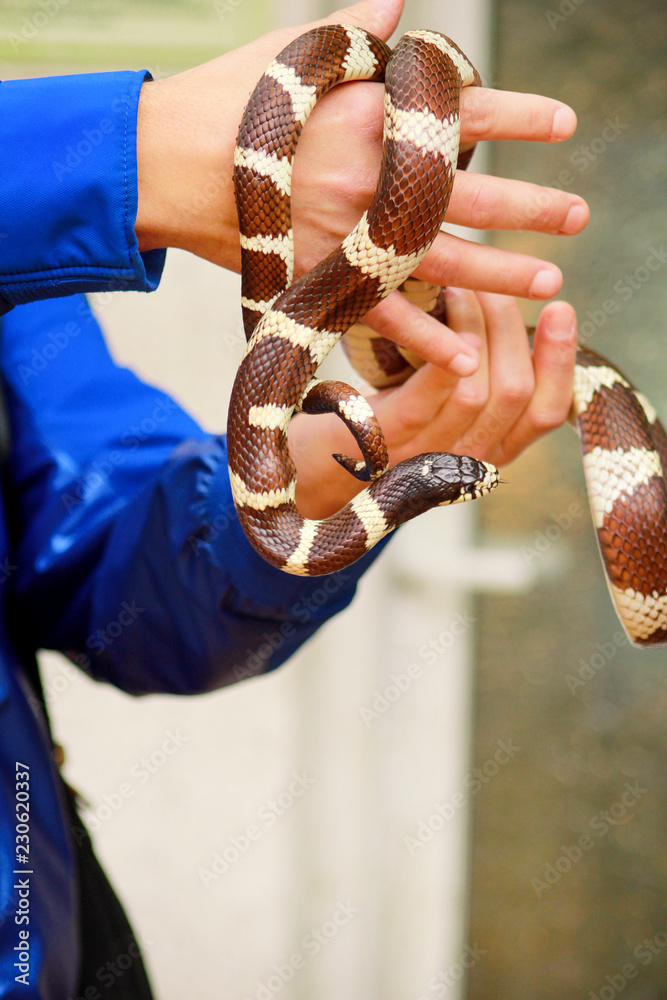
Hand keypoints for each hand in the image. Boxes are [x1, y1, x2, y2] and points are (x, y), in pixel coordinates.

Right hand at [135, 0, 587, 373]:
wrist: (160, 165)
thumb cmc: (224, 102)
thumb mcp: (291, 54)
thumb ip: (354, 30)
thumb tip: (397, 1)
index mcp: (368, 113)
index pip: (464, 113)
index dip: (520, 118)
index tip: (564, 126)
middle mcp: (367, 175)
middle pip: (470, 195)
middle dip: (532, 206)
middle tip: (577, 216)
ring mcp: (345, 233)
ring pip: (443, 260)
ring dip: (502, 274)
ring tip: (550, 283)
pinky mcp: (319, 277)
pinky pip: (383, 316)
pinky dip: (426, 340)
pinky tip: (468, 357)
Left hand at [288, 290, 577, 518]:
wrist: (308, 468)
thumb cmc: (380, 421)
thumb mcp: (439, 402)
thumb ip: (478, 375)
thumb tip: (512, 310)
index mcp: (486, 451)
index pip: (547, 413)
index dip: (561, 360)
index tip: (563, 308)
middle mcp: (464, 461)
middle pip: (517, 394)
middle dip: (514, 327)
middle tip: (498, 282)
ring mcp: (424, 457)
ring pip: (478, 392)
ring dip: (477, 328)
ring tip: (464, 286)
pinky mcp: (381, 443)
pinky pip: (426, 397)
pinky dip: (443, 355)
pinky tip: (442, 314)